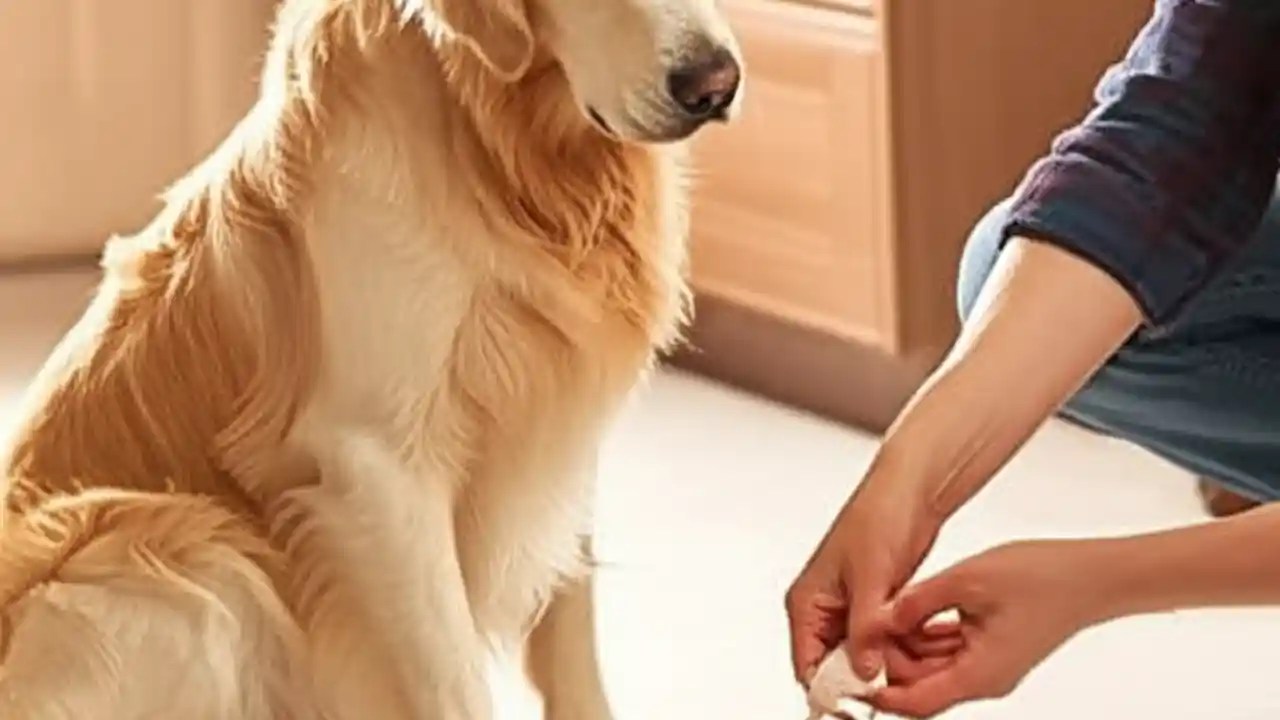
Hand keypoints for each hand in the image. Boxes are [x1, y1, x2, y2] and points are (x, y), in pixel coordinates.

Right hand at [785, 460, 942, 684]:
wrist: (910, 493)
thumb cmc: (880, 517)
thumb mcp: (872, 581)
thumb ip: (865, 631)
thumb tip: (864, 672)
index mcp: (807, 602)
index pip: (808, 665)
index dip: (833, 689)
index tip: (862, 701)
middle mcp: (823, 609)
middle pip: (834, 667)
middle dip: (864, 677)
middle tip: (893, 680)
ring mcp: (849, 609)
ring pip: (860, 657)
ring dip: (883, 663)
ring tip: (908, 659)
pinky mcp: (872, 606)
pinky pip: (878, 642)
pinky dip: (895, 649)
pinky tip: (913, 646)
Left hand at [872, 540, 1105, 717]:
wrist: (1093, 575)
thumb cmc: (1043, 578)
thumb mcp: (966, 580)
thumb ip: (918, 602)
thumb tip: (882, 617)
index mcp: (978, 674)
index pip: (916, 701)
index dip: (880, 690)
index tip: (852, 672)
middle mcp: (984, 679)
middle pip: (921, 686)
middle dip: (892, 659)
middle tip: (870, 626)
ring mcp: (990, 666)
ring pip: (934, 668)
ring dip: (909, 646)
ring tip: (890, 614)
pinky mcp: (994, 650)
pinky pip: (951, 652)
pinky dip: (929, 636)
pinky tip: (915, 611)